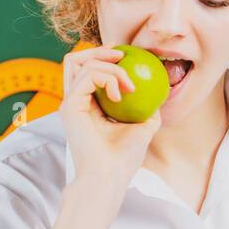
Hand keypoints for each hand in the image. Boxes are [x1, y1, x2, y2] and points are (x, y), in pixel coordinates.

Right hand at [59, 45, 161, 187]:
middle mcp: (73, 102)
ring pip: (79, 61)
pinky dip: (108, 77)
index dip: (103, 57)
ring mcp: (69, 103)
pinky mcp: (70, 106)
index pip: (87, 71)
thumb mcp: (143, 129)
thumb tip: (160, 95)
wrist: (109, 177)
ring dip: (109, 66)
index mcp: (86, 106)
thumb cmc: (123, 160)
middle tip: (122, 56)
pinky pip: (88, 75)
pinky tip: (121, 95)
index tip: (126, 57)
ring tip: (128, 84)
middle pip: (75, 60)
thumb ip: (147, 111)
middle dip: (99, 51)